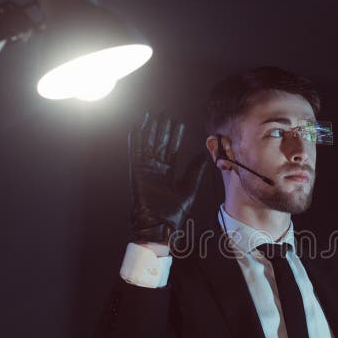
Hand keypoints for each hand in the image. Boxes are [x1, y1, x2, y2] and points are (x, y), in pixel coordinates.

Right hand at [129, 111, 209, 243]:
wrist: (160, 224)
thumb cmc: (174, 212)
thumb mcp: (189, 189)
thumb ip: (195, 171)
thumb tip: (203, 155)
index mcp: (168, 171)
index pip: (171, 148)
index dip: (174, 135)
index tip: (177, 121)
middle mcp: (156, 168)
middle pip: (159, 143)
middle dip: (162, 128)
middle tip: (165, 112)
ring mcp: (146, 169)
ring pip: (147, 144)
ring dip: (149, 129)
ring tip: (151, 114)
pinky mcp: (137, 172)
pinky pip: (135, 152)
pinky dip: (135, 139)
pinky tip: (136, 126)